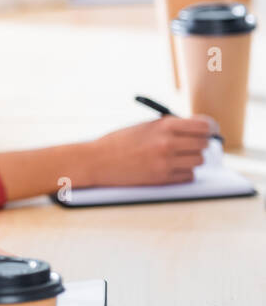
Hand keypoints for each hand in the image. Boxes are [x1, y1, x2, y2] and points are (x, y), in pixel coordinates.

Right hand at [85, 116, 214, 187]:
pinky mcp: (162, 179)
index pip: (204, 126)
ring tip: (176, 157)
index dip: (209, 129)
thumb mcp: (145, 127)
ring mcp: (166, 163)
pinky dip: (183, 172)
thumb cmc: (119, 142)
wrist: (96, 161)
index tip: (209, 131)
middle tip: (191, 145)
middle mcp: (168, 143)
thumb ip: (171, 127)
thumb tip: (200, 131)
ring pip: (198, 162)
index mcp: (164, 126)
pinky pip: (188, 176)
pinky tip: (169, 168)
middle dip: (199, 144)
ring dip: (191, 160)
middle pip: (204, 145)